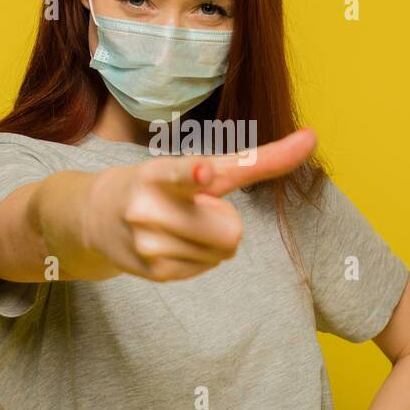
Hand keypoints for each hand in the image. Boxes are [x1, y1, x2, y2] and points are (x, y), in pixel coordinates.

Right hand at [81, 128, 316, 282]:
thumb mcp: (201, 166)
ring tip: (177, 227)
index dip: (194, 174)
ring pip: (222, 253)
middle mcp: (149, 208)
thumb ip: (257, 158)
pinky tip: (172, 245)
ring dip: (211, 242)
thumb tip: (313, 137)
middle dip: (224, 223)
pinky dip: (199, 257)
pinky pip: (208, 268)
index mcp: (160, 174)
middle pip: (231, 232)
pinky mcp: (153, 272)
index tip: (201, 171)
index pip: (182, 173)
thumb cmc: (161, 184)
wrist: (96, 216)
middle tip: (192, 211)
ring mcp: (149, 244)